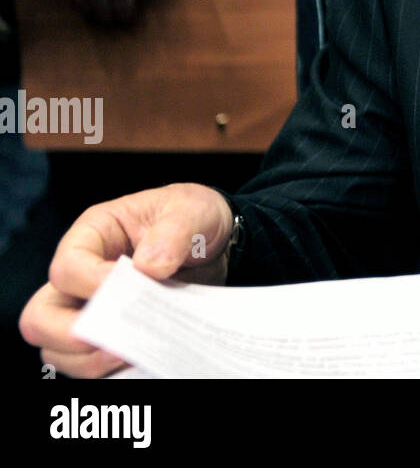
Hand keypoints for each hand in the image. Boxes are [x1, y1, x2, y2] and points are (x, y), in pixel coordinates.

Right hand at [19, 184, 233, 377]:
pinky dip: (110, 372)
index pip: (67, 268)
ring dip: (90, 361)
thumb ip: (173, 232)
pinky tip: (142, 361)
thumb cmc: (193, 217)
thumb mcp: (191, 210)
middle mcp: (80, 277)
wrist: (215, 243)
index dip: (91, 284)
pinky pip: (91, 365)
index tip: (132, 288)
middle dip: (70, 335)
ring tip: (133, 353)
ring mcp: (89, 311)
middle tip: (114, 339)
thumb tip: (149, 267)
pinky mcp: (110, 336)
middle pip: (41, 317)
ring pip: (58, 351)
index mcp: (92, 236)